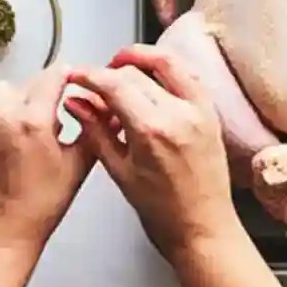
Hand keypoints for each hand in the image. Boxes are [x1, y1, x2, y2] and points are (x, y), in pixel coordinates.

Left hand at [0, 65, 94, 254]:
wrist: (2, 230)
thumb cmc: (39, 205)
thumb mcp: (77, 166)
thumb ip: (92, 131)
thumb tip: (106, 112)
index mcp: (32, 119)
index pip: (52, 76)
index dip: (70, 75)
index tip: (78, 81)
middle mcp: (4, 115)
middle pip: (30, 82)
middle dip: (50, 89)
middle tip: (66, 107)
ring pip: (9, 93)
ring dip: (27, 99)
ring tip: (43, 123)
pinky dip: (11, 113)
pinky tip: (24, 137)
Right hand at [64, 45, 239, 261]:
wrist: (202, 228)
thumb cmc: (161, 210)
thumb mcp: (118, 170)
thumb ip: (95, 130)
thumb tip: (75, 102)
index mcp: (152, 130)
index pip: (113, 84)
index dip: (89, 75)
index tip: (75, 76)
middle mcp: (179, 114)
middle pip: (135, 72)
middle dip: (107, 72)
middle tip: (92, 85)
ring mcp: (199, 111)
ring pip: (165, 63)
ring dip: (139, 58)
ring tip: (119, 68)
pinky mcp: (211, 113)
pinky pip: (188, 75)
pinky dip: (167, 67)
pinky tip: (150, 75)